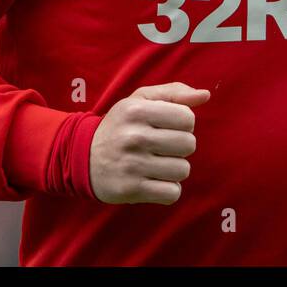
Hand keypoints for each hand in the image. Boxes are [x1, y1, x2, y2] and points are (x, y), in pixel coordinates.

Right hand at [90, 82, 208, 204]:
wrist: (82, 157)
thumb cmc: (121, 125)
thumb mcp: (140, 100)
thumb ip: (174, 93)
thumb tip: (205, 95)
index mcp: (137, 110)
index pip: (187, 118)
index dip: (183, 123)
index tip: (168, 126)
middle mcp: (134, 136)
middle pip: (189, 144)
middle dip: (180, 146)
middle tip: (162, 146)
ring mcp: (132, 165)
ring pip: (183, 170)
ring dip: (175, 168)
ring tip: (157, 163)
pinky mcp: (131, 190)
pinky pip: (172, 193)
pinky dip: (168, 189)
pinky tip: (154, 181)